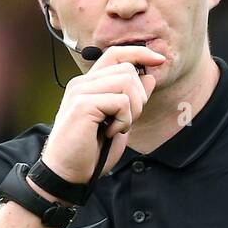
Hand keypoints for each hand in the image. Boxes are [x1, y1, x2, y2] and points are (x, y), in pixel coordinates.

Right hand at [41, 45, 166, 182]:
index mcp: (89, 84)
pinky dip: (124, 120)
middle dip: (139, 96)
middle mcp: (83, 83)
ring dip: (133, 109)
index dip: (140, 53)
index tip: (160, 60)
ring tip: (118, 127)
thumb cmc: (90, 152)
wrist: (68, 173)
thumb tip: (149, 77)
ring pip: (126, 81)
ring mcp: (80, 91)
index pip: (116, 54)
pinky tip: (110, 132)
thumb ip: (131, 100)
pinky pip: (121, 101)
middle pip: (127, 69)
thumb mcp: (119, 122)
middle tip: (127, 121)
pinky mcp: (82, 104)